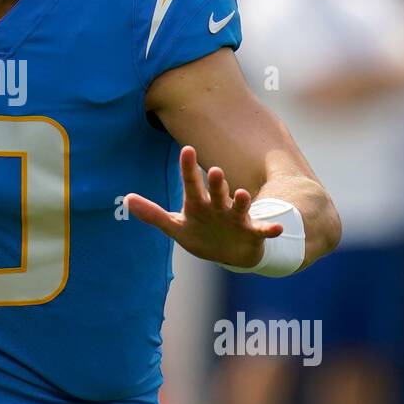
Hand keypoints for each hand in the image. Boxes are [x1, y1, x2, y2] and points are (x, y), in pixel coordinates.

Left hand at [124, 145, 282, 267]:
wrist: (230, 253)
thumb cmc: (201, 234)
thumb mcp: (175, 227)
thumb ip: (152, 214)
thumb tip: (126, 199)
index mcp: (198, 204)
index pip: (191, 184)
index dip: (188, 168)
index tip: (187, 150)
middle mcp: (218, 207)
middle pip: (215, 193)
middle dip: (215, 183)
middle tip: (214, 171)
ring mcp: (236, 219)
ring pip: (238, 207)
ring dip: (240, 201)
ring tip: (240, 193)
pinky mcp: (252, 233)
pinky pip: (262, 231)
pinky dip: (270, 229)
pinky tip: (277, 228)